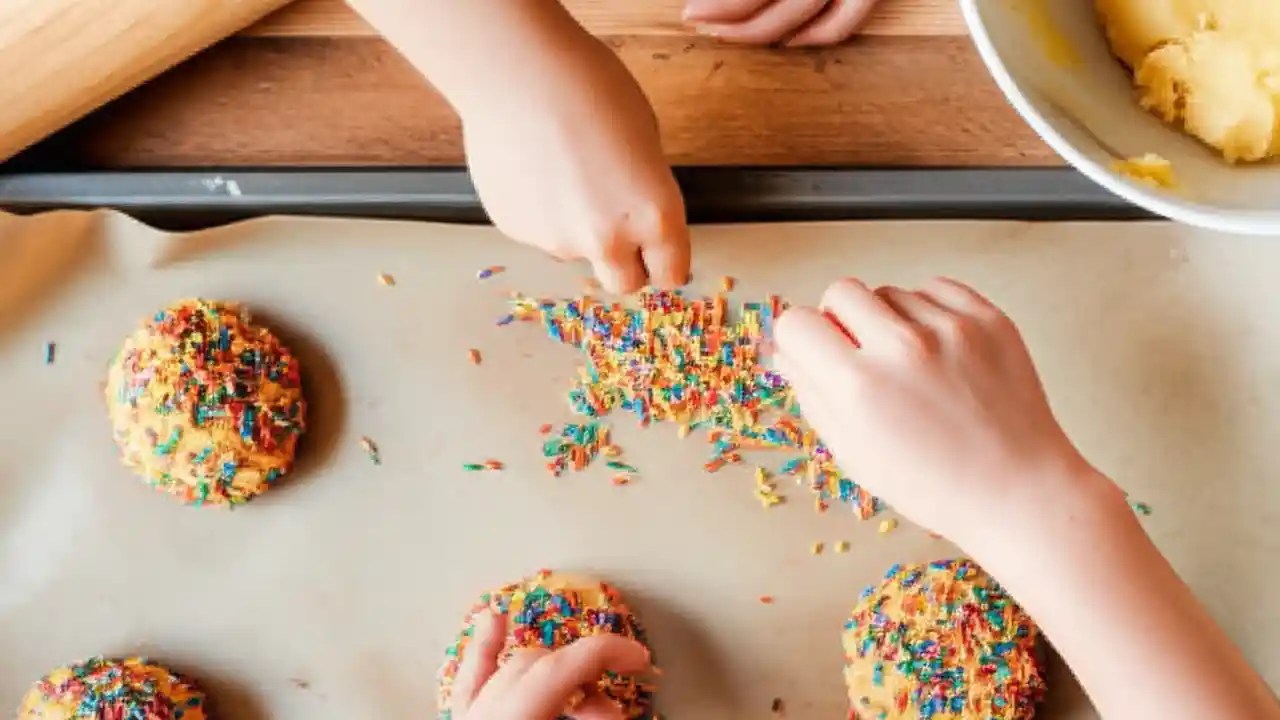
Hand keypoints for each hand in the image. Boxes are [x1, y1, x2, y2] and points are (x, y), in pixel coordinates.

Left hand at [447, 609, 652, 719]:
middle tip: (614, 711)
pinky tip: (494, 619)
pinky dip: (486, 647)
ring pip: (508, 667)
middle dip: (586, 677)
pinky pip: (470, 678)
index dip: (606, 653)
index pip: (561, 667)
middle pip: (539, 665)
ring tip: (586, 687)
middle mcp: (481, 712)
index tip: (640, 659)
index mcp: (510, 717)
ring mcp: (466, 716)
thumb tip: (619, 710)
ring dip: (550, 665)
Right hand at [461, 37, 688, 293]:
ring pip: (575, 251)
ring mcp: (557, 241)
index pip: (670, 273)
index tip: (660, 254)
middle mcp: (607, 240)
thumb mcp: (646, 137)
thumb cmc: (588, 87)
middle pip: (624, 283)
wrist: (518, 74)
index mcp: (654, 215)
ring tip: (561, 170)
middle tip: (615, 225)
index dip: (665, 261)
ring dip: (575, 227)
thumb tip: (634, 208)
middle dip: (624, 262)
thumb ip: (645, 188)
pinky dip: (539, 210)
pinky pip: (537, 231)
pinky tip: (533, 166)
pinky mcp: (516, 231)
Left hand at [683, 0, 878, 45]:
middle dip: (735, 22)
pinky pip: (844, 23)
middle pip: (783, 6)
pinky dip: (814, 37)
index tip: (692, 13)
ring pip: (808, 19)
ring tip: (730, 33)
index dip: (724, 5)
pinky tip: (786, 40)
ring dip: (765, 34)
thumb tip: (708, 0)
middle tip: (699, 24)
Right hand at [773, 277, 1100, 549]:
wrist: (1017, 489)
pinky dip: (928, 312)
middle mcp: (901, 349)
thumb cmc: (933, 483)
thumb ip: (812, 393)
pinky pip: (935, 288)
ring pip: (889, 291)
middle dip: (840, 319)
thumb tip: (785, 350)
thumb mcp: (853, 452)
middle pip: (840, 291)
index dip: (800, 338)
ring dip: (888, 318)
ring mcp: (950, 329)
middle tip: (861, 355)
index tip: (813, 351)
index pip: (797, 322)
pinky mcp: (988, 319)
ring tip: (911, 364)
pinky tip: (938, 352)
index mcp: (858, 387)